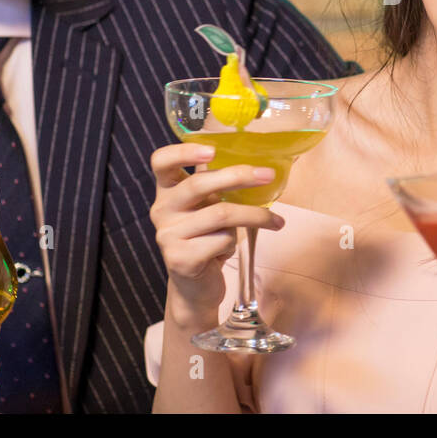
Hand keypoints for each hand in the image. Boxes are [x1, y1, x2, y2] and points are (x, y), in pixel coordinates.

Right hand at [149, 142, 283, 329]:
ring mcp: (168, 235)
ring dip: (254, 215)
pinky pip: (221, 240)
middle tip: (268, 175)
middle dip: (238, 176)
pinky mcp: (180, 258)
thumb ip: (218, 184)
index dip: (183, 152)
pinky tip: (233, 248)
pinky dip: (235, 242)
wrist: (195, 286)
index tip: (212, 151)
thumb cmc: (206, 238)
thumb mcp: (207, 207)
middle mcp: (162, 210)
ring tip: (275, 220)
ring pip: (220, 214)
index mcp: (167, 190)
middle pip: (198, 184)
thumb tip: (256, 157)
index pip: (161, 161)